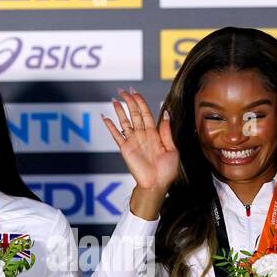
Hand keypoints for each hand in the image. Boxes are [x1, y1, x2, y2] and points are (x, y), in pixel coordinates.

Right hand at [103, 89, 178, 220]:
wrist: (156, 185)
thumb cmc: (166, 171)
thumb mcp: (172, 149)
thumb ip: (166, 131)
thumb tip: (166, 113)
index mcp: (154, 134)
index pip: (145, 113)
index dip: (140, 101)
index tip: (134, 92)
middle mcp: (142, 135)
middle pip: (134, 113)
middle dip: (129, 101)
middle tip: (123, 90)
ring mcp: (132, 141)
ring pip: (124, 121)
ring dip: (119, 110)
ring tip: (114, 99)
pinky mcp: (125, 149)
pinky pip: (116, 135)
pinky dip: (110, 126)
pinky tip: (105, 118)